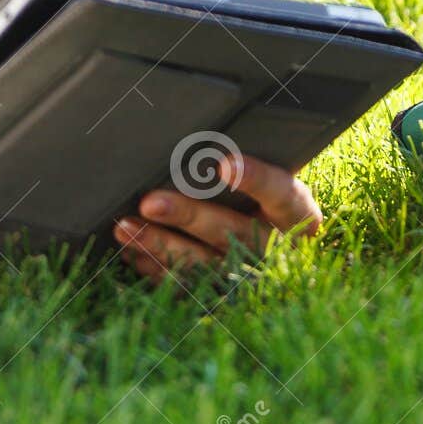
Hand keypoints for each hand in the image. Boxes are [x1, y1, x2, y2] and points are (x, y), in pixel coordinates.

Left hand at [112, 151, 321, 284]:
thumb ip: (249, 160)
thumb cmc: (268, 196)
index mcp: (298, 213)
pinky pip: (185, 285)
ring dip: (159, 245)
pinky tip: (130, 250)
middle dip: (187, 217)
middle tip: (149, 202)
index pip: (281, 194)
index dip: (255, 179)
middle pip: (232, 233)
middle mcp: (277, 248)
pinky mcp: (222, 294)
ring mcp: (249, 276)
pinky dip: (155, 268)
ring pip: (202, 265)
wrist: (281, 249)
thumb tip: (199, 129)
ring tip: (125, 228)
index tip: (224, 165)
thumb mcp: (273, 177)